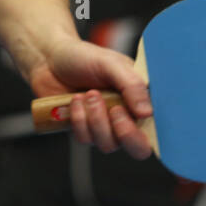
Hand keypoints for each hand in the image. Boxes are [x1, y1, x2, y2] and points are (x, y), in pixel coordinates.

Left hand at [27, 37, 154, 158]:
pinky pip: (85, 139)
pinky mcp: (83, 130)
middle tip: (113, 109)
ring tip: (88, 94)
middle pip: (137, 149)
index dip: (145, 132)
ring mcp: (104, 127)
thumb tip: (147, 112)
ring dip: (96, 119)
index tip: (126, 111)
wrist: (50, 59)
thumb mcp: (110, 64)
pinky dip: (79, 119)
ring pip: (108, 144)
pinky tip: (74, 100)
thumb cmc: (83, 57)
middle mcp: (126, 117)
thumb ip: (131, 85)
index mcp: (140, 100)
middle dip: (123, 133)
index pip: (156, 130)